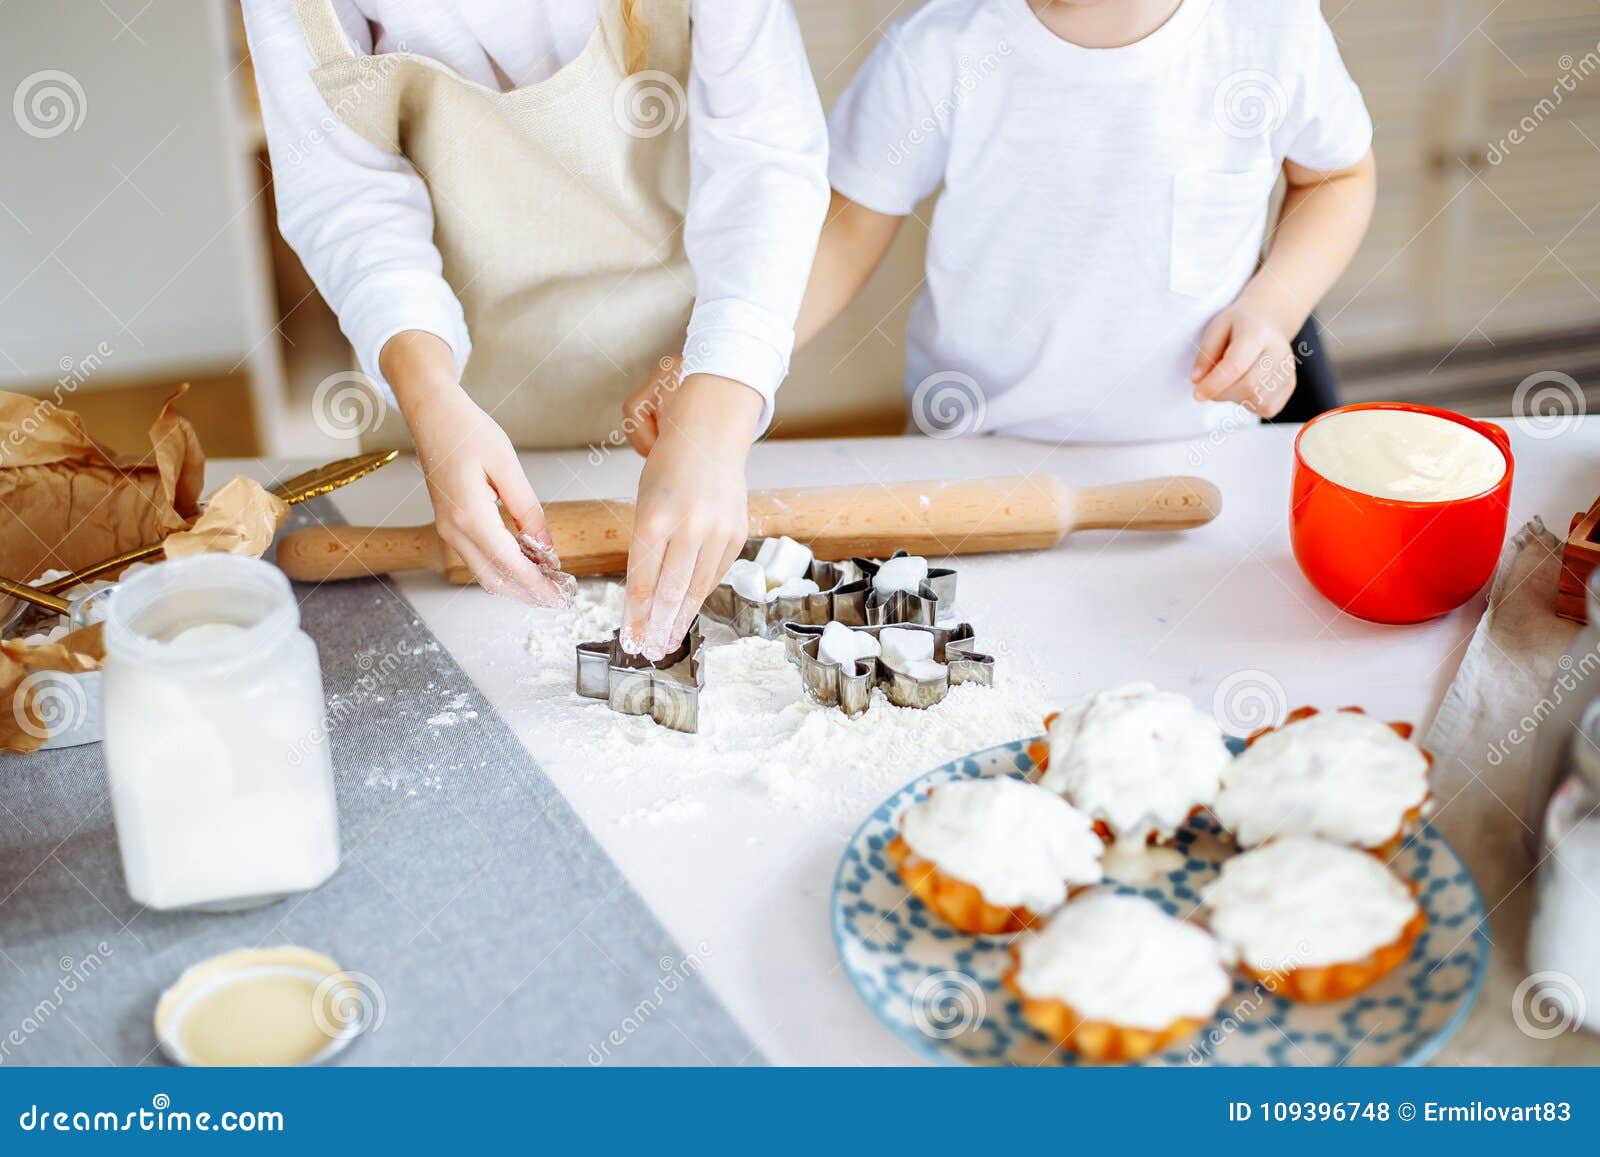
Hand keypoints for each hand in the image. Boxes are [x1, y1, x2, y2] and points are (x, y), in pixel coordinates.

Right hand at [382, 331, 566, 606]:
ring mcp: (448, 529)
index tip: (560, 597)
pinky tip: (526, 562)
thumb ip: (527, 509)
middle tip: (560, 596)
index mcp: (470, 515)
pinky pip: (477, 557)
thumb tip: (546, 547)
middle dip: (528, 593)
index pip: (510, 564)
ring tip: (548, 582)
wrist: (431, 414)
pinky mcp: (449, 524)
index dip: (537, 585)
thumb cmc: (467, 431)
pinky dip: (502, 567)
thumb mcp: (507, 466)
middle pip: (495, 579)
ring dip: (515, 583)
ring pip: (484, 573)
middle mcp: (454, 529)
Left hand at [620, 373, 762, 660]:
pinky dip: (699, 595)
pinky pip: (715, 574)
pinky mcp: (736, 535)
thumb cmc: (670, 465)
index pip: (643, 579)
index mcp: (656, 516)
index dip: (635, 614)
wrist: (712, 433)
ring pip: (696, 588)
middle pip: (670, 591)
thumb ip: (642, 546)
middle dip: (657, 626)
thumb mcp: (644, 500)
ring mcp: (717, 532)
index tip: (629, 637)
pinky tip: (688, 612)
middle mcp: (689, 526)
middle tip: (647, 651)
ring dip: (680, 619)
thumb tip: (641, 596)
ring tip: (667, 642)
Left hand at [1191, 299, 1297, 418]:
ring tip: (1230, 380)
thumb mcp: (1216, 328)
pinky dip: (1249, 403)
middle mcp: (1279, 352)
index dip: (1214, 384)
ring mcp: (1288, 370)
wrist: (1269, 321)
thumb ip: (1205, 353)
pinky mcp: (1290, 386)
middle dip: (1221, 393)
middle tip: (1208, 387)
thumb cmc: (1239, 325)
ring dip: (1234, 398)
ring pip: (1257, 400)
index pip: (1236, 365)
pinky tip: (1244, 386)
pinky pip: (1266, 408)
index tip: (1197, 394)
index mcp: (1258, 333)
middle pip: (1248, 386)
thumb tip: (1198, 380)